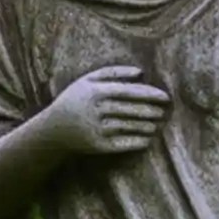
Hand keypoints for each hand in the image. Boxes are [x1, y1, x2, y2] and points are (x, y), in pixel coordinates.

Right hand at [43, 65, 169, 154]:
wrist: (52, 130)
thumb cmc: (75, 99)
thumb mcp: (88, 80)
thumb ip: (113, 72)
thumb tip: (140, 72)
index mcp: (96, 91)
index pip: (128, 92)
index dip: (149, 94)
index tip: (165, 96)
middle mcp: (96, 110)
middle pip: (130, 110)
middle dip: (150, 111)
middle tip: (164, 111)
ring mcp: (97, 129)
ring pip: (128, 127)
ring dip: (146, 126)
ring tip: (157, 125)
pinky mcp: (97, 146)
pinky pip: (122, 144)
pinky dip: (136, 142)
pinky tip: (147, 140)